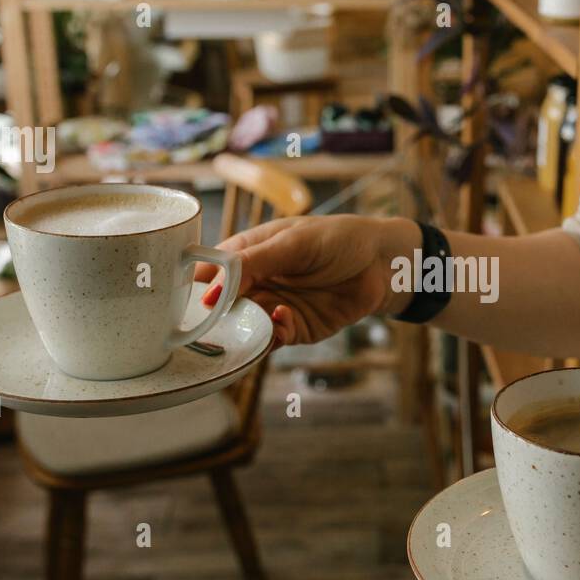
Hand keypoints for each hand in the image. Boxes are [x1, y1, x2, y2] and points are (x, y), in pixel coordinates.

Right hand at [195, 214, 418, 345]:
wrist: (383, 263)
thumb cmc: (339, 240)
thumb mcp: (293, 243)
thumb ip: (253, 264)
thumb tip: (211, 290)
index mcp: (247, 253)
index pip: (208, 271)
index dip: (197, 287)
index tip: (195, 301)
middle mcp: (255, 282)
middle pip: (220, 305)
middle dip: (216, 317)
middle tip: (215, 323)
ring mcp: (273, 306)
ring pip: (243, 326)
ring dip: (245, 329)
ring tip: (255, 321)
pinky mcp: (293, 328)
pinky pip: (272, 339)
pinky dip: (272, 336)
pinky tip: (283, 320)